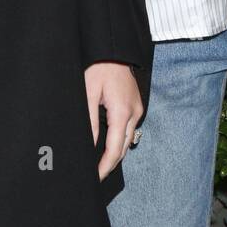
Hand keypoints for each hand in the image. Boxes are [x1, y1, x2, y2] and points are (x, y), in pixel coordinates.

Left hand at [84, 62, 143, 181]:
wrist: (113, 48)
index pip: (114, 149)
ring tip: (99, 163)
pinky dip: (119, 139)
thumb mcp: (88, 93)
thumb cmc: (98, 67)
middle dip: (110, 164)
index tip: (95, 178)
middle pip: (123, 148)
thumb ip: (90, 122)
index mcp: (122, 111)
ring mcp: (138, 108)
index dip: (105, 167)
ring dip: (115, 152)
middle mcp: (134, 112)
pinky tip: (108, 143)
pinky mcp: (136, 104)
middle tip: (95, 175)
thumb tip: (89, 146)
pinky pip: (129, 128)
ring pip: (127, 139)